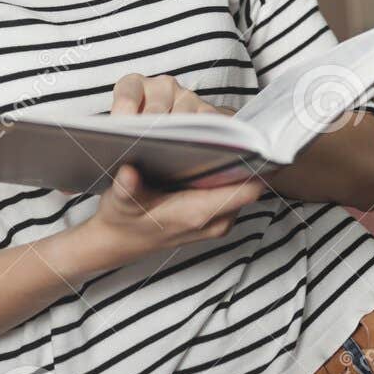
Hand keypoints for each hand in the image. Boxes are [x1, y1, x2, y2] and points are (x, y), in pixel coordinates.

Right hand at [70, 75, 263, 271]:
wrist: (118, 242)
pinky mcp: (215, 219)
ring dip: (237, 168)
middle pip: (250, 185)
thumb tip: (129, 174)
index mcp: (199, 214)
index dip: (256, 164)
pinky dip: (228, 177)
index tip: (253, 139)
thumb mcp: (118, 202)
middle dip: (245, 159)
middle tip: (234, 131)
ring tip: (224, 140)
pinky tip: (214, 159)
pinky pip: (234, 194)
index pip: (248, 190)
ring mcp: (218, 222)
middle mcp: (216, 221)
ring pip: (243, 189)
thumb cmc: (122, 219)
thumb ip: (127, 189)